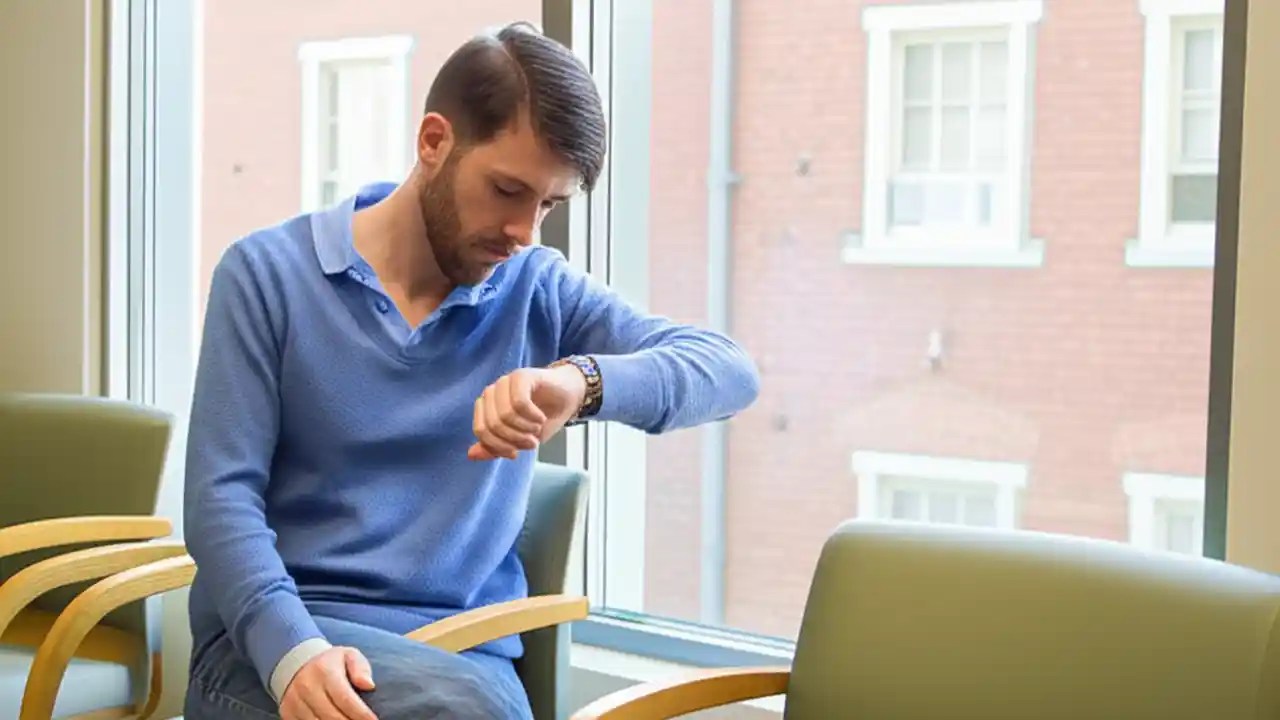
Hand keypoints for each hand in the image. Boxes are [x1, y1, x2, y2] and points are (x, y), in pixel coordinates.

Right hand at [280, 646, 376, 719]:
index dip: (361, 714)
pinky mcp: (288, 713)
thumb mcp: (348, 655)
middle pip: (332, 716)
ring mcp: (295, 702)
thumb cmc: (330, 663)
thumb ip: (361, 668)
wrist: (296, 664)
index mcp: (324, 671)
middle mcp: (307, 687)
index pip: (345, 699)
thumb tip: (369, 685)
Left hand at [469, 365, 586, 460]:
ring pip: (505, 415)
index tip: (515, 454)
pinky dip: (532, 416)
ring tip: (536, 429)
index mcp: (486, 406)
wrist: (569, 397)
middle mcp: (492, 392)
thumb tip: (471, 455)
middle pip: (492, 424)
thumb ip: (495, 447)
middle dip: (514, 440)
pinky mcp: (522, 376)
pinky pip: (520, 403)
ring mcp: (505, 382)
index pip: (480, 431)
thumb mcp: (519, 440)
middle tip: (532, 442)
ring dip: (525, 429)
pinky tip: (541, 418)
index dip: (498, 447)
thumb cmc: (543, 418)